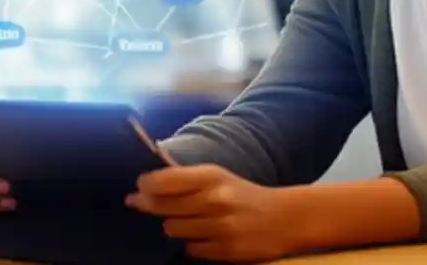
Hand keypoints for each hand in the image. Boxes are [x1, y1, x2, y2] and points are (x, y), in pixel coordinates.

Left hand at [125, 164, 305, 262]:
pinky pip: (190, 249)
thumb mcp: (217, 177)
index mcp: (211, 176)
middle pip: (161, 207)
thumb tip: (142, 186)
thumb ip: (184, 179)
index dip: (145, 185)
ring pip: (171, 229)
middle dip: (149, 205)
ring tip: (187, 220)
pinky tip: (204, 235)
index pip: (161, 181)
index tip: (142, 187)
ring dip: (174, 225)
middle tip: (142, 203)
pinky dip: (193, 243)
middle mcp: (214, 200)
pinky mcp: (226, 250)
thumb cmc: (242, 194)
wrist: (285, 218)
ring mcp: (220, 227)